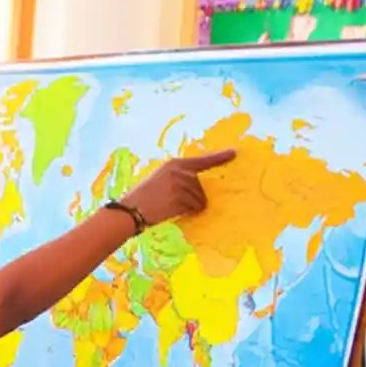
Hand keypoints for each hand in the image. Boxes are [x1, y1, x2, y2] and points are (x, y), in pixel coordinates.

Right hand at [121, 150, 235, 226]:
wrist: (131, 210)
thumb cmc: (142, 197)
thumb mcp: (159, 179)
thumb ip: (178, 178)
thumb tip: (197, 188)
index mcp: (175, 164)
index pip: (203, 160)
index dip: (220, 157)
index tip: (234, 153)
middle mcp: (181, 171)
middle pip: (201, 186)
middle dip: (192, 198)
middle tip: (171, 202)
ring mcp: (183, 184)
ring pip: (200, 199)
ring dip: (190, 207)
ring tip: (169, 207)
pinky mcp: (183, 198)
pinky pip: (196, 207)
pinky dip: (189, 212)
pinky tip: (172, 211)